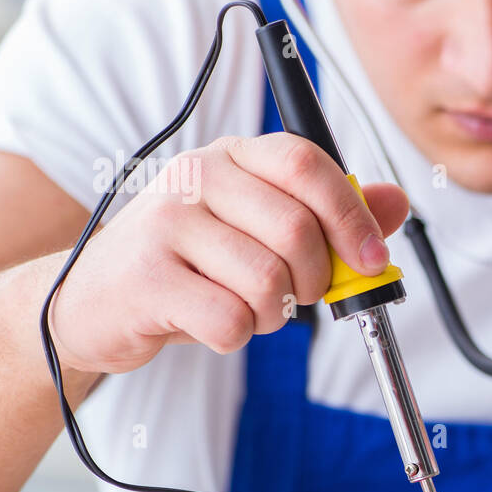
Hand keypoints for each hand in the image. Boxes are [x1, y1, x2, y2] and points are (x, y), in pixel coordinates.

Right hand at [49, 134, 408, 373]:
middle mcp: (196, 176)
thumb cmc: (189, 264)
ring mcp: (165, 223)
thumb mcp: (259, 228)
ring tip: (248, 309)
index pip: (307, 164)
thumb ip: (329, 214)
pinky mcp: (145, 277)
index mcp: (233, 156)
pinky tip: (213, 324)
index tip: (372, 259)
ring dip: (275, 314)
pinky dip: (238, 335)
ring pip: (267, 281)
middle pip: (296, 230)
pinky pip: (231, 319)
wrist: (95, 299)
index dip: (352, 216)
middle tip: (300, 294)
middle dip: (316, 279)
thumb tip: (396, 201)